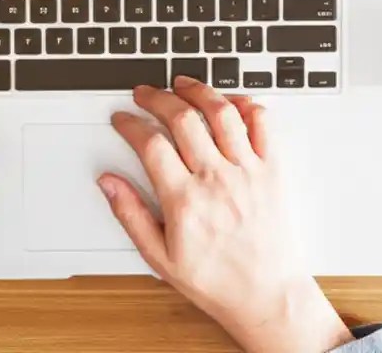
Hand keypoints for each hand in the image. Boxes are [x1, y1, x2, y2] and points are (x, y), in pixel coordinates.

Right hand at [99, 77, 352, 352]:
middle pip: (182, 118)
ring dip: (198, 90)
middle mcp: (217, 180)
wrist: (268, 296)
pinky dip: (245, 104)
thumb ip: (130, 214)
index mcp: (185, 201)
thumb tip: (108, 182)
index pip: (150, 143)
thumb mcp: (159, 257)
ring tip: (182, 84)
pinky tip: (229, 102)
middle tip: (145, 93)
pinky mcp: (273, 171)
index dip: (131, 124)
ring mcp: (248, 172)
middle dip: (157, 97)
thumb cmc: (217, 281)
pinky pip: (262, 124)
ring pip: (221, 112)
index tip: (123, 119)